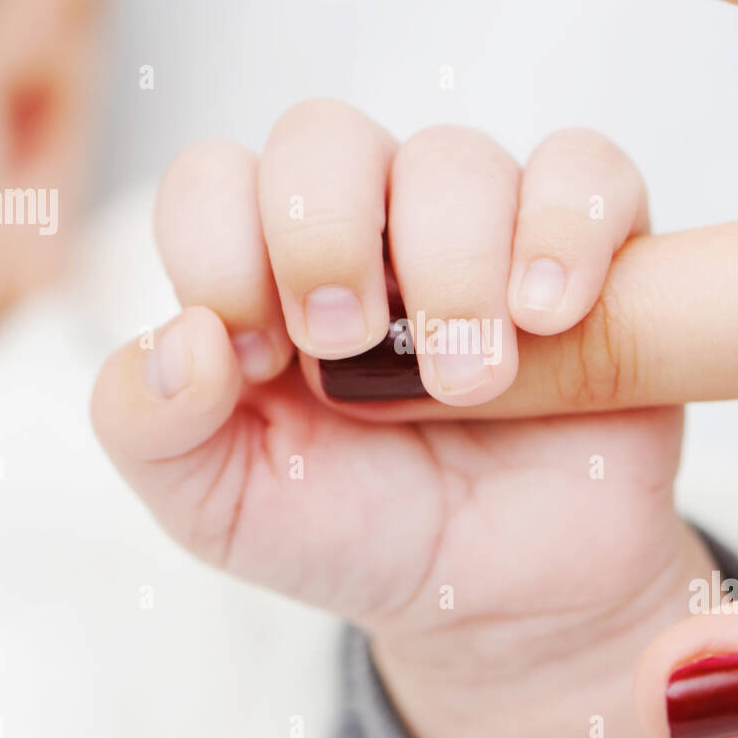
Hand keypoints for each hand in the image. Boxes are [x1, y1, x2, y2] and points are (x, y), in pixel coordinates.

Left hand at [91, 99, 737, 737]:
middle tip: (347, 343)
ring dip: (452, 265)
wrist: (504, 600)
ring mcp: (479, 230)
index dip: (218, 247)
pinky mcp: (588, 250)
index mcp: (264, 271)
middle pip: (324, 137)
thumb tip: (176, 337)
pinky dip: (569, 226)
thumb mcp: (223, 510)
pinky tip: (549, 314)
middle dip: (324, 235)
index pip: (213, 181)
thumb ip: (149, 431)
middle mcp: (368, 229)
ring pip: (454, 156)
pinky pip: (588, 172)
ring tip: (470, 378)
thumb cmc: (362, 535)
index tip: (257, 357)